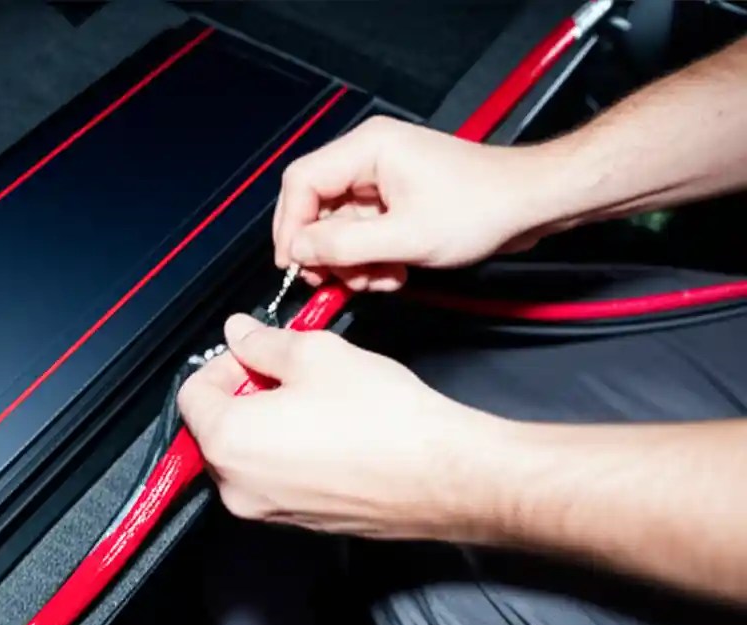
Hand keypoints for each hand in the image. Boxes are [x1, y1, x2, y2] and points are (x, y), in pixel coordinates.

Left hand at [177, 314, 503, 541]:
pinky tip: (330, 431)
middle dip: (243, 394)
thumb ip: (263, 343)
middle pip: (215, 428)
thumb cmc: (382, 418)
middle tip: (287, 372)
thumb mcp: (315, 354)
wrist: (444, 476)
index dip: (222, 363)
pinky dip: (288, 452)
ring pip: (246, 455)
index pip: (192, 394)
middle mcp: (237, 487)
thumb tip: (240, 333)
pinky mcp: (299, 523)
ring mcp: (267, 512)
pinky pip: (275, 479)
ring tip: (314, 399)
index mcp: (228, 441)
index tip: (255, 352)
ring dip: (266, 423)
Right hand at [272, 116, 550, 290]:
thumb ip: (344, 246)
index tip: (293, 263)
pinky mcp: (395, 200)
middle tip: (335, 280)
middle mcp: (369, 157)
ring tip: (379, 279)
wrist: (530, 205)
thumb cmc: (483, 207)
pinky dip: (371, 259)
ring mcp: (382, 179)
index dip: (290, 226)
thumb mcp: (405, 237)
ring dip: (352, 261)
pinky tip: (393, 272)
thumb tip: (299, 251)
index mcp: (367, 148)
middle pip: (316, 206)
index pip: (301, 182)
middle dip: (325, 250)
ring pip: (338, 226)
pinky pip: (362, 232)